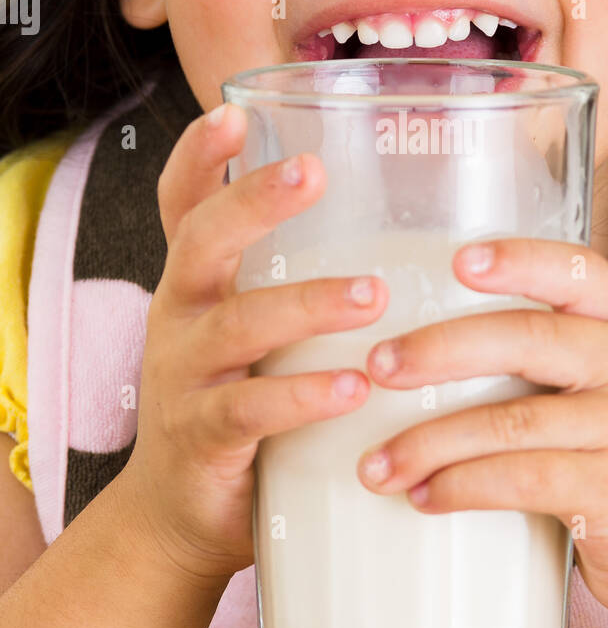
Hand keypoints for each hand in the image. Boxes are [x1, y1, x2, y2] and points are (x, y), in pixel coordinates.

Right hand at [120, 113, 386, 585]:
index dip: (198, 156)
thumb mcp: (252, 335)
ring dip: (307, 303)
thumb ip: (297, 285)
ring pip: (238, 325)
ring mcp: (184, 378)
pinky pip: (250, 411)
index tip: (231, 111)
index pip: (182, 204)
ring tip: (374, 295)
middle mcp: (179, 317)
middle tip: (313, 172)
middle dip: (254, 202)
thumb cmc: (240, 405)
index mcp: (196, 284)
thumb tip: (407, 236)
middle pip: (201, 242)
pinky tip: (353, 389)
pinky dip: (302, 396)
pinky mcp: (203, 440)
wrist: (180, 515)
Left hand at [355, 237, 607, 627]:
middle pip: (526, 339)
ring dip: (430, 441)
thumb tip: (427, 343)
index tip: (458, 259)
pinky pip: (519, 479)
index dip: (518, 259)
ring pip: (510, 421)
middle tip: (378, 365)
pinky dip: (461, 487)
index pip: (577, 271)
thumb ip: (553, 357)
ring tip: (378, 462)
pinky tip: (426, 495)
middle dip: (440, 350)